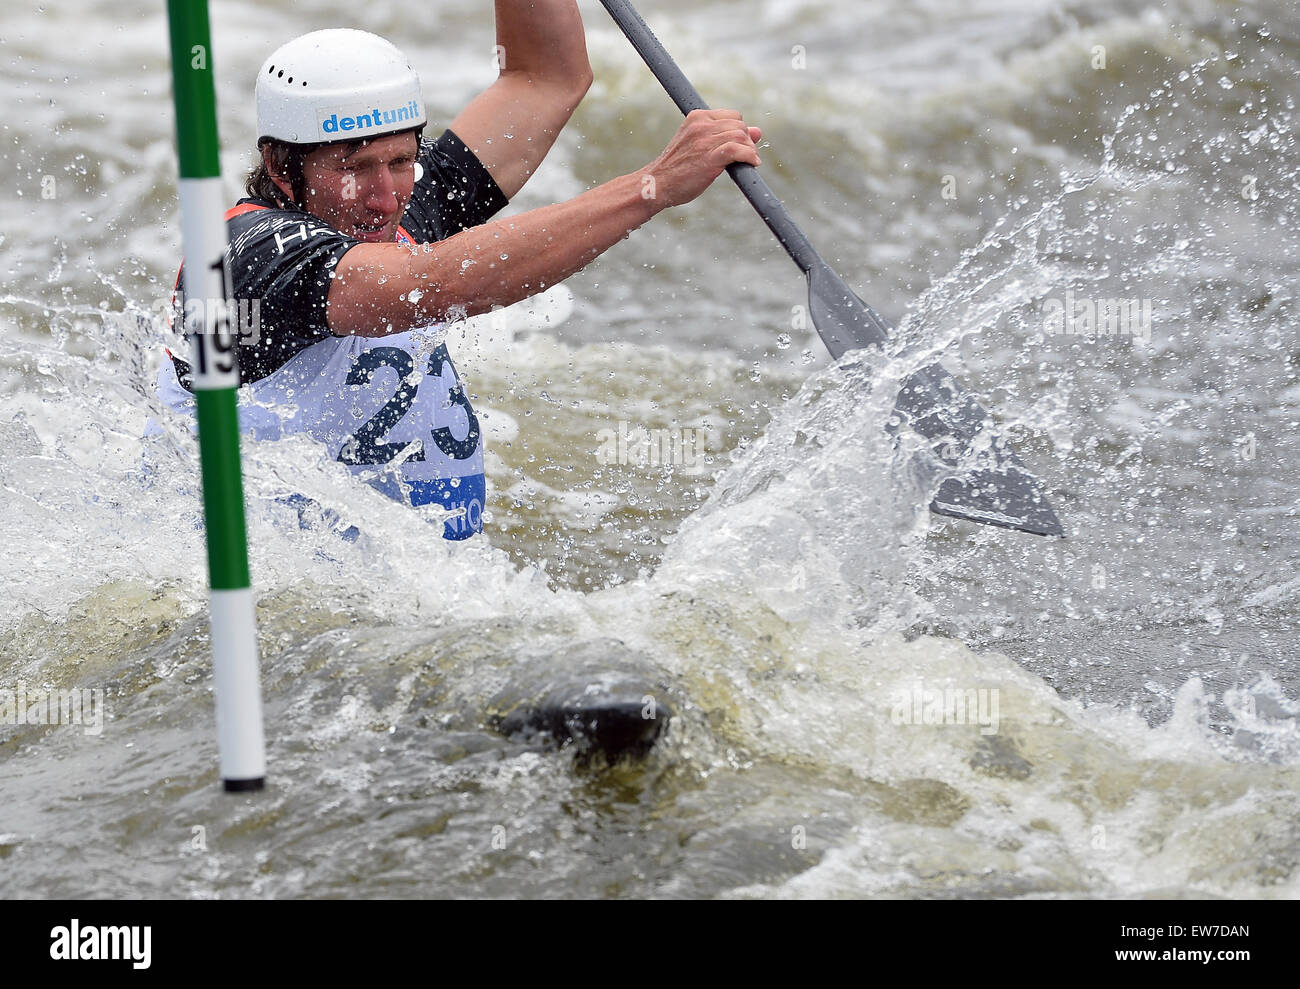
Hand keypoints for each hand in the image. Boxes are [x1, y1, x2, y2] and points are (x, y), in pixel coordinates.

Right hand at [640, 109, 761, 208]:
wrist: (658, 184)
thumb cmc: (678, 169)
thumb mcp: (700, 145)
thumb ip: (726, 136)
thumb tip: (758, 131)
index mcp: (697, 117)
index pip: (732, 116)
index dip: (740, 130)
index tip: (740, 145)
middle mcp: (701, 125)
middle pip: (739, 125)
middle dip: (747, 140)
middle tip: (745, 156)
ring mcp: (705, 140)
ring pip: (741, 135)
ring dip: (750, 150)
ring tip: (749, 161)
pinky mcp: (710, 156)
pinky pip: (738, 149)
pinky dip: (749, 156)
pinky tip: (752, 164)